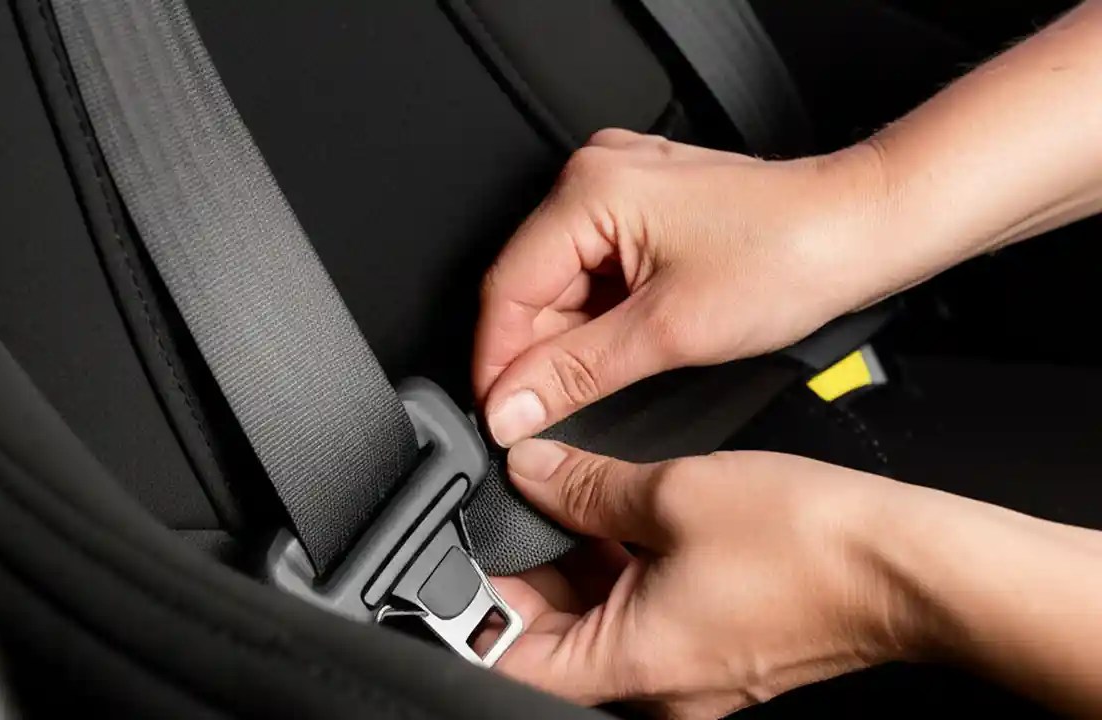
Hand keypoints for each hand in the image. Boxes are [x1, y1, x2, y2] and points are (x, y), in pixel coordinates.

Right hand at [473, 130, 887, 445]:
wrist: (862, 231)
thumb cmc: (792, 257)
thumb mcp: (667, 332)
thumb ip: (575, 372)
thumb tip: (510, 406)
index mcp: (590, 189)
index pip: (508, 289)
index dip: (497, 362)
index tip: (498, 415)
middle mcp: (596, 176)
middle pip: (532, 286)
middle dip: (541, 353)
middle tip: (554, 412)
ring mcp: (620, 188)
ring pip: (563, 284)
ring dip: (576, 339)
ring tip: (621, 369)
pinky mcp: (642, 207)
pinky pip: (595, 271)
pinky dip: (604, 317)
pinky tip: (631, 343)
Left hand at [490, 439, 935, 718]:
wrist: (905, 565)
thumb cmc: (811, 545)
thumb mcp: (671, 492)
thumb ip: (582, 485)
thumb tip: (531, 471)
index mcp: (633, 667)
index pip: (512, 658)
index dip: (480, 602)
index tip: (475, 549)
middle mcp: (660, 688)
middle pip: (554, 644)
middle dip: (531, 573)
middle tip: (521, 510)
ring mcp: (693, 676)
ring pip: (600, 629)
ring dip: (579, 569)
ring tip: (573, 503)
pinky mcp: (721, 653)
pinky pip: (646, 622)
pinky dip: (624, 576)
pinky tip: (628, 521)